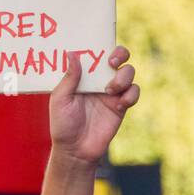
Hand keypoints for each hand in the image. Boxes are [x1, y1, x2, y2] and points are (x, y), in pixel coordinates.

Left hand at [48, 45, 138, 167]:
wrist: (75, 149)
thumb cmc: (62, 124)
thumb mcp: (60, 99)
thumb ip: (69, 78)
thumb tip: (72, 54)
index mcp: (83, 76)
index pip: (96, 54)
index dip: (102, 46)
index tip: (101, 45)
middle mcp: (99, 80)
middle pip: (118, 58)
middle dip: (120, 53)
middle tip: (112, 61)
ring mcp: (112, 92)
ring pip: (128, 72)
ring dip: (123, 76)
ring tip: (110, 89)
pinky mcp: (121, 106)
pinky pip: (133, 92)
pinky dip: (130, 94)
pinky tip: (120, 103)